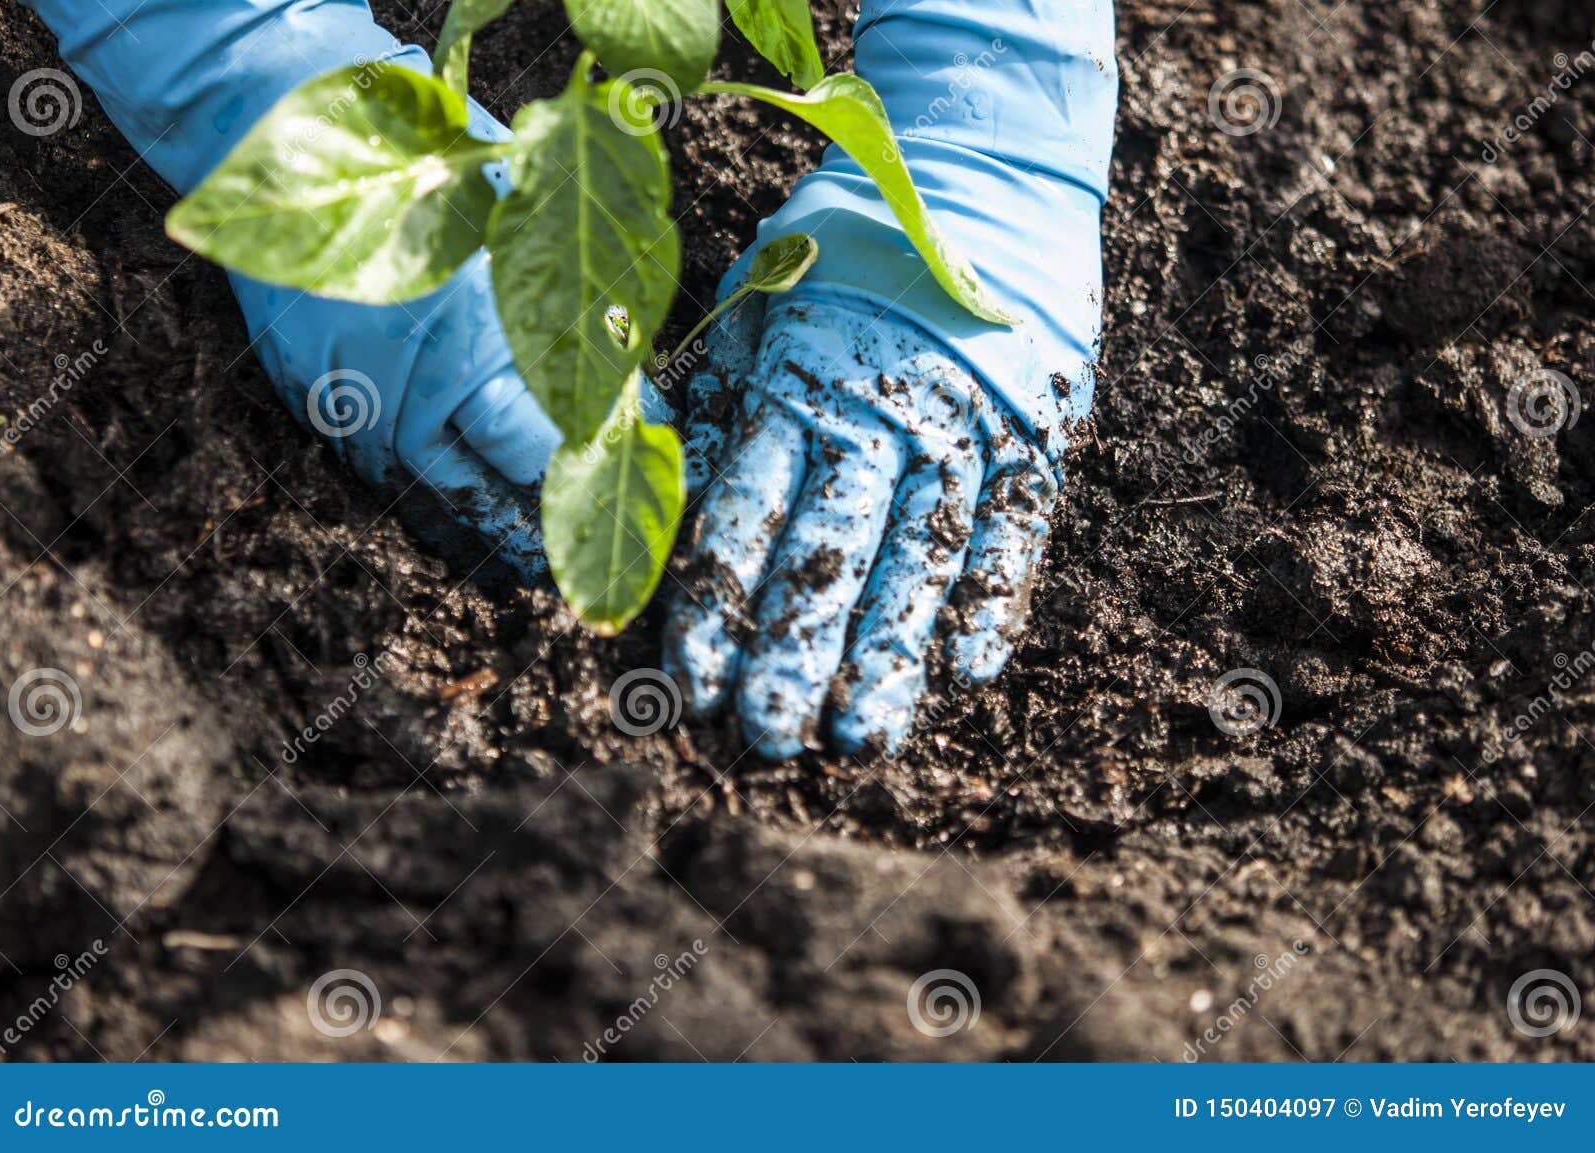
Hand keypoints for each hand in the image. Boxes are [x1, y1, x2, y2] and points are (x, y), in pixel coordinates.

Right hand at [26, 0, 558, 582]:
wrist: (270, 127)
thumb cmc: (417, 158)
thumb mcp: (512, 218)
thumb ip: (563, 302)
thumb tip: (623, 368)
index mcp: (470, 350)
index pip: (538, 450)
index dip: (580, 463)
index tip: (610, 466)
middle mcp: (410, 391)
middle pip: (482, 483)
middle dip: (528, 504)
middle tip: (564, 522)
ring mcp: (350, 398)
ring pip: (421, 480)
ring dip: (468, 498)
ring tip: (509, 522)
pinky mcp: (307, 390)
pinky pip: (368, 455)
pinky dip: (407, 465)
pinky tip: (437, 466)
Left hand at [665, 0, 1118, 758]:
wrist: (989, 161)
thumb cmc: (850, 238)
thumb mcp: (761, 293)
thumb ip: (719, 389)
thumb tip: (644, 476)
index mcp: (798, 384)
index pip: (744, 517)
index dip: (715, 606)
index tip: (689, 686)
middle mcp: (880, 414)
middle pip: (829, 556)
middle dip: (793, 655)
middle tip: (766, 739)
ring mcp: (966, 427)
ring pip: (921, 561)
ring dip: (889, 654)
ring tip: (861, 736)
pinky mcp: (1037, 432)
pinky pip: (1016, 530)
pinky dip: (994, 598)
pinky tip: (969, 669)